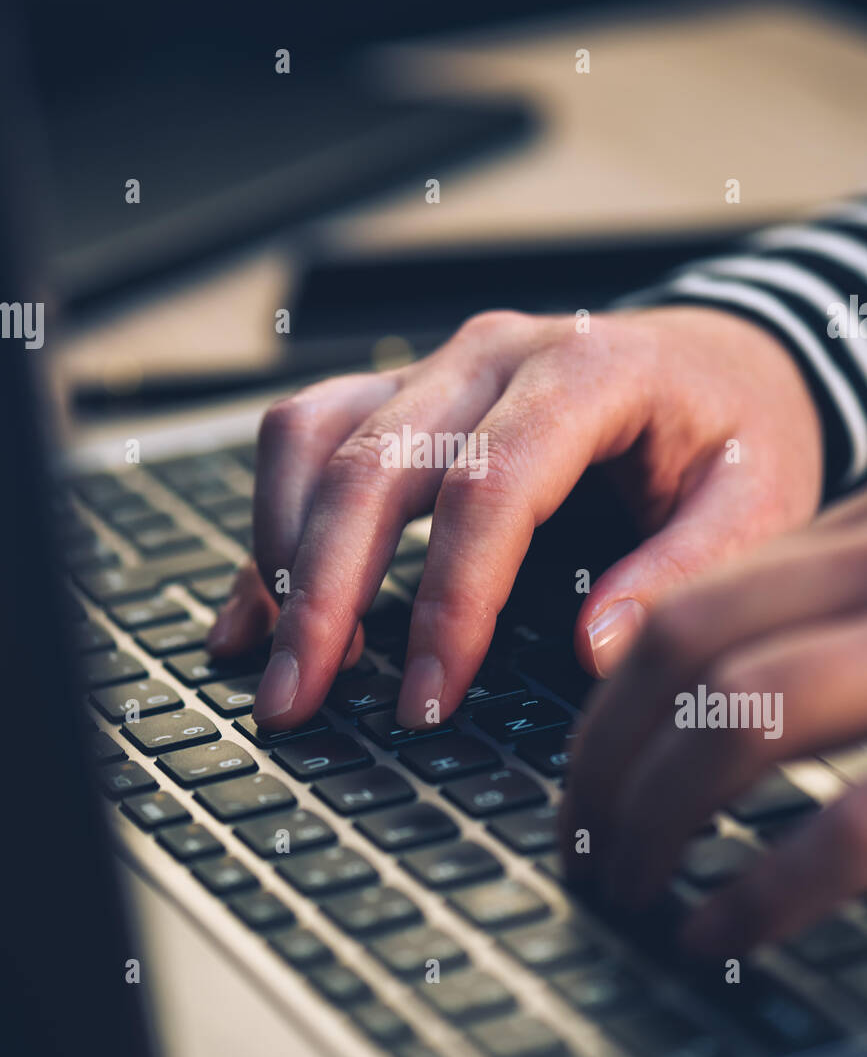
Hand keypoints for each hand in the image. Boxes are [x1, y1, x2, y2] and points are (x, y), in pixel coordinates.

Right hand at [207, 306, 822, 731]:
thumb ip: (685, 568)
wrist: (718, 360)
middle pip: (374, 466)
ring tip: (280, 661)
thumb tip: (595, 651)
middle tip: (296, 699)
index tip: (426, 699)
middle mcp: (494, 356)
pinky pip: (307, 439)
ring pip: (314, 438)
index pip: (489, 488)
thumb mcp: (756, 498)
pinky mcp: (406, 395)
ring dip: (283, 552)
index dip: (448, 601)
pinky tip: (254, 609)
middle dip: (323, 594)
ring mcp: (438, 369)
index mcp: (588, 371)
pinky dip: (270, 522)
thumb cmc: (734, 431)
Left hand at [560, 487, 866, 953]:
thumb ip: (806, 614)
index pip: (687, 612)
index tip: (577, 782)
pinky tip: (713, 932)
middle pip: (686, 648)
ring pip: (740, 713)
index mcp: (853, 542)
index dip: (606, 711)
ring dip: (652, 813)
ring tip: (620, 883)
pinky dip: (763, 892)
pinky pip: (850, 825)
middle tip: (575, 843)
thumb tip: (657, 679)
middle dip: (602, 759)